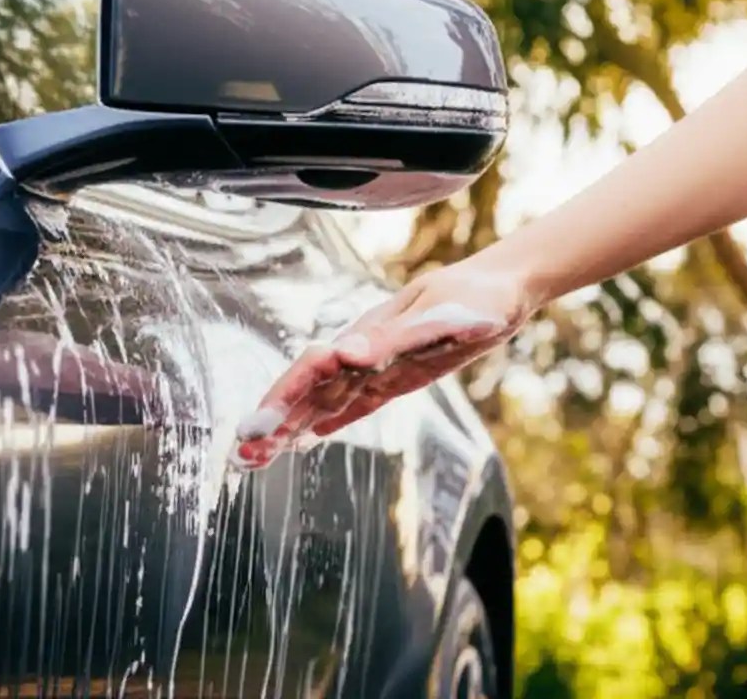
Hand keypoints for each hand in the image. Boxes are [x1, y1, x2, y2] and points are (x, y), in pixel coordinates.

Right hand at [233, 253, 534, 467]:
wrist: (505, 288)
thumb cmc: (476, 297)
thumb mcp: (440, 316)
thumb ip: (392, 338)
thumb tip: (343, 353)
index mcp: (368, 334)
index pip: (312, 369)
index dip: (282, 397)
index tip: (255, 428)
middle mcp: (364, 351)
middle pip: (309, 389)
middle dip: (274, 420)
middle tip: (242, 456)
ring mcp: (377, 365)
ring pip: (324, 400)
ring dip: (291, 427)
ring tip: (258, 457)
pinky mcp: (397, 378)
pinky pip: (354, 404)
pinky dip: (328, 421)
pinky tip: (308, 438)